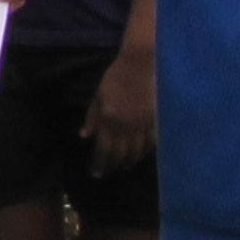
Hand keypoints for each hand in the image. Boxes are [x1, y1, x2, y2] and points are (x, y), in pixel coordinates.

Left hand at [83, 41, 157, 167]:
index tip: (96, 174)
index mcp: (108, 119)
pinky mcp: (155, 120)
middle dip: (112, 166)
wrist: (140, 65)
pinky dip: (145, 152)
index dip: (99, 163)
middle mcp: (125, 126)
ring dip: (129, 161)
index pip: (103, 149)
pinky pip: (151, 142)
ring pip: (136, 151)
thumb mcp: (98, 96)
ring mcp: (142, 124)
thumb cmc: (115, 78)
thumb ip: (92, 117)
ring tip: (123, 167)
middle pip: (119, 153)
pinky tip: (140, 155)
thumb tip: (85, 136)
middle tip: (108, 173)